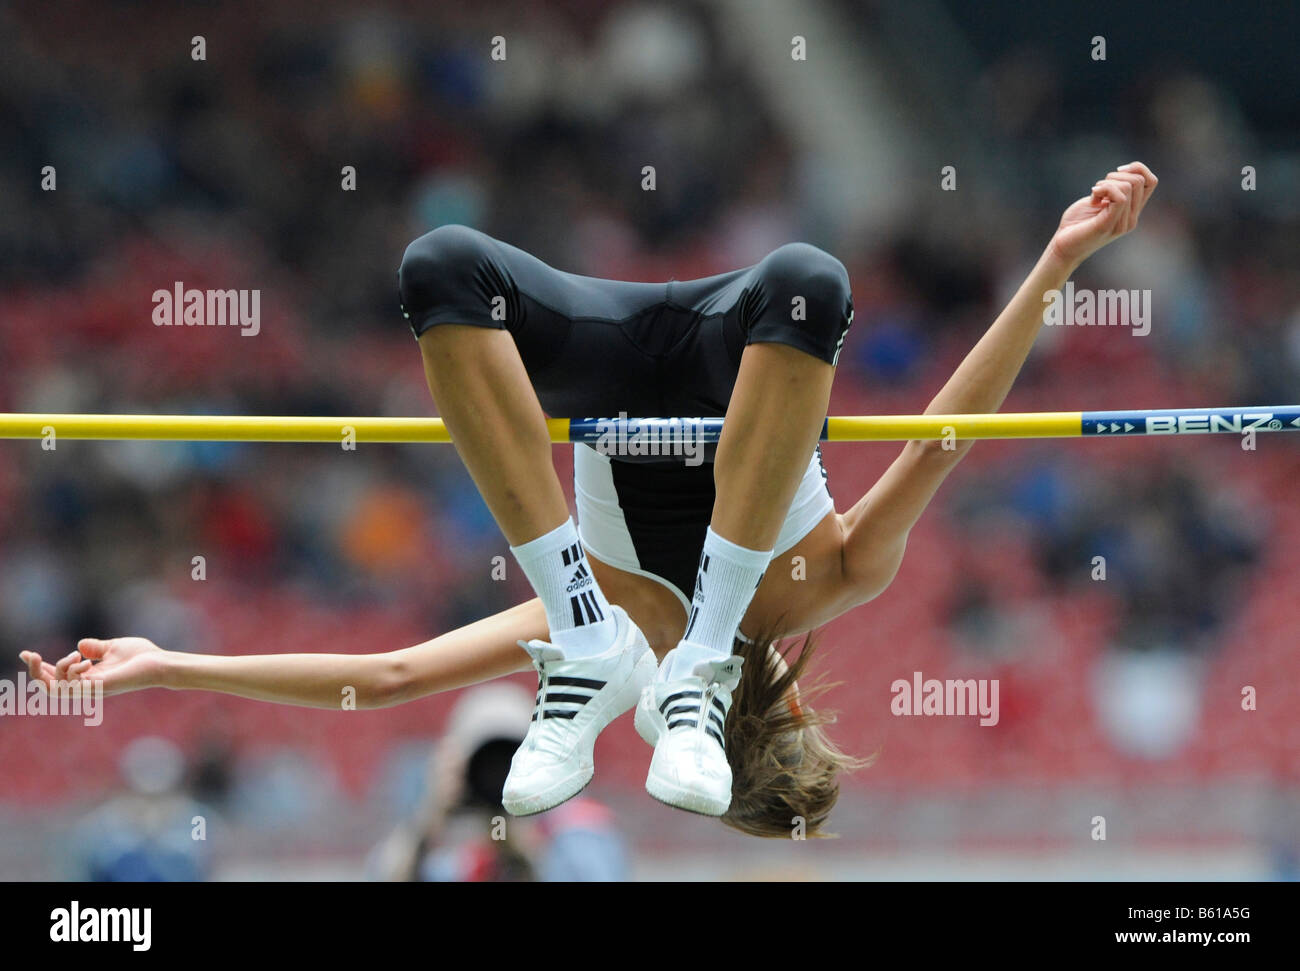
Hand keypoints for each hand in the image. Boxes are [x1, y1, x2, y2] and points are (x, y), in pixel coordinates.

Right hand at [19, 637, 166, 697]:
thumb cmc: (141, 656)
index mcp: (88, 677)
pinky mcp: (99, 689)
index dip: (39, 668)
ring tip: (76, 657)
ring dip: (59, 669)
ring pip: (56, 689)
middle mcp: (87, 687)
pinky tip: (84, 661)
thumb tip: (80, 644)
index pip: (57, 677)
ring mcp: (92, 690)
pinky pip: (72, 688)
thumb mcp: (113, 648)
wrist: (161, 663)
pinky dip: (71, 673)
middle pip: (50, 687)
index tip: (26, 653)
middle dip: (36, 672)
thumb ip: (95, 648)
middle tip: (32, 655)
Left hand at [1049, 162, 1157, 268]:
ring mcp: (1122, 223)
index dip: (1137, 168)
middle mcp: (1132, 218)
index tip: (1117, 171)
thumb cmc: (1076, 223)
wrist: (1062, 246)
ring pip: (1129, 186)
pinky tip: (1093, 199)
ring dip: (1106, 183)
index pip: (1151, 182)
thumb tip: (1122, 172)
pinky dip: (1105, 190)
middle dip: (1116, 176)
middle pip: (1140, 180)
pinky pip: (1120, 197)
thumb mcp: (1097, 200)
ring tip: (1093, 196)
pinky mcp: (1109, 225)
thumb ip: (1112, 189)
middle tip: (1098, 189)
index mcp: (1131, 211)